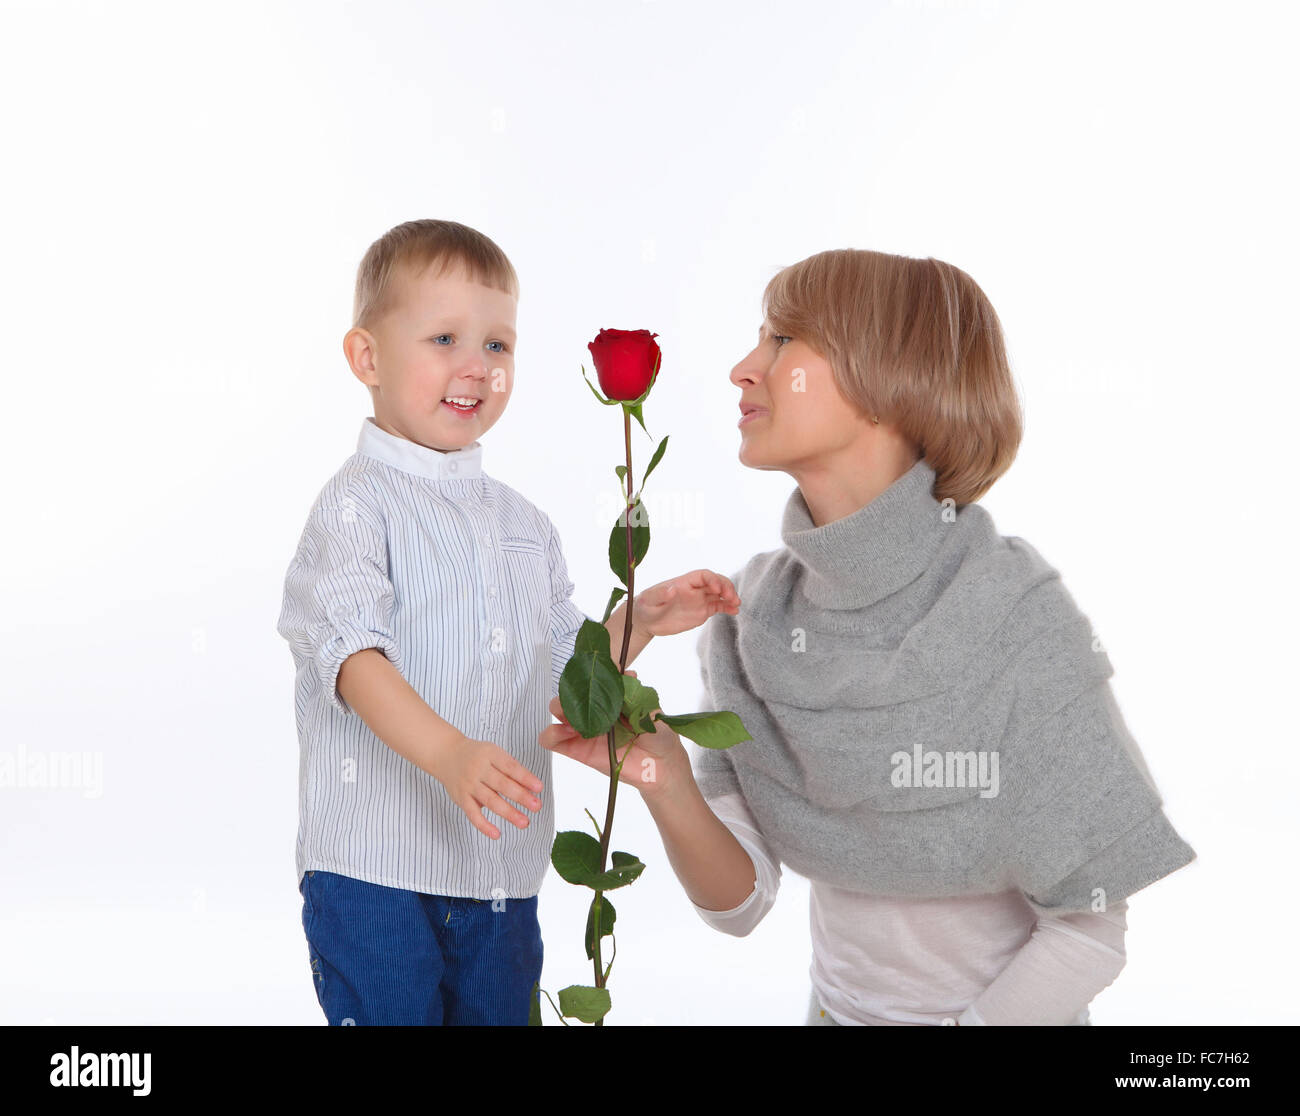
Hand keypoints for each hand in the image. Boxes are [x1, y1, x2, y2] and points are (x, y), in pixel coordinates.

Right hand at [434, 734, 543, 839]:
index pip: (511, 767)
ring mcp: (469, 784)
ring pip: (491, 800)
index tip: (539, 788)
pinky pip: (473, 814)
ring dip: (509, 813)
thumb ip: (510, 769)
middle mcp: (479, 769)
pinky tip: (497, 834)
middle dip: (521, 797)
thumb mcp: (493, 753)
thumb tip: (532, 789)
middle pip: (502, 784)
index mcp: (490, 755)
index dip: (525, 778)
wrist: (446, 754)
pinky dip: (484, 825)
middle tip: (537, 806)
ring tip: (524, 822)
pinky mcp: (461, 798)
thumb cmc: (476, 755)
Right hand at [538, 671, 686, 796]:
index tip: (596, 671)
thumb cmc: (657, 734)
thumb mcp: (649, 709)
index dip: (589, 672)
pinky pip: (552, 740)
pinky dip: (551, 734)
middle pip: (570, 691)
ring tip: (574, 717)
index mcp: (609, 695)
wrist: (661, 766)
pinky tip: (567, 733)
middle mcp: (593, 709)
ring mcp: (584, 728)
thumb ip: (635, 693)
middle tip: (583, 696)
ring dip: (559, 709)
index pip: (590, 677)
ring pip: (557, 712)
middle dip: (571, 689)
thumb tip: (627, 674)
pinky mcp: (577, 750)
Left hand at [633, 569, 738, 636]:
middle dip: (726, 587)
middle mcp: (694, 589)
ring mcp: (699, 600)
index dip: (713, 579)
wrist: (646, 620)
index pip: (703, 575)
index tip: (717, 590)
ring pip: (720, 593)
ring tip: (736, 605)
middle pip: (716, 582)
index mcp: (683, 583)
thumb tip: (673, 589)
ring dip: (730, 596)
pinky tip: (734, 611)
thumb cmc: (645, 607)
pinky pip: (718, 606)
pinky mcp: (702, 610)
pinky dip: (728, 607)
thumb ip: (660, 594)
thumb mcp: (648, 600)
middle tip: (732, 598)